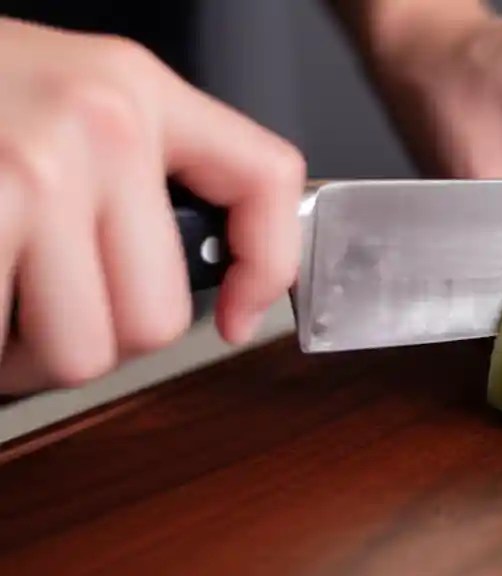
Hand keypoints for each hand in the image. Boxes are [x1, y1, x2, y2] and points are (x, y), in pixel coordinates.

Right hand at [0, 19, 304, 393]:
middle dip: (92, 335)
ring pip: (81, 353)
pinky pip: (3, 345)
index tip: (236, 315)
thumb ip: (130, 174)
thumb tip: (215, 289)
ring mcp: (32, 173)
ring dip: (24, 353)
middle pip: (157, 317)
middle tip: (35, 301)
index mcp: (135, 89)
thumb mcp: (56, 98)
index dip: (267, 263)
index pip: (268, 178)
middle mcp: (99, 125)